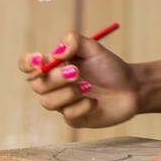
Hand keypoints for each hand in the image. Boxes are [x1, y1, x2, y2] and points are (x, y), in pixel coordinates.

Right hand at [19, 31, 139, 128]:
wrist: (132, 87)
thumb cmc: (110, 66)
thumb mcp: (94, 47)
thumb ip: (74, 41)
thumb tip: (57, 53)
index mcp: (54, 66)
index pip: (28, 65)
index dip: (29, 63)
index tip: (41, 60)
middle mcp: (54, 85)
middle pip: (36, 85)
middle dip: (55, 78)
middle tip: (76, 72)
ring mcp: (63, 103)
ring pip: (48, 103)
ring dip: (68, 93)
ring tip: (88, 86)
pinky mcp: (74, 119)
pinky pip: (68, 116)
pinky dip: (82, 106)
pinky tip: (95, 101)